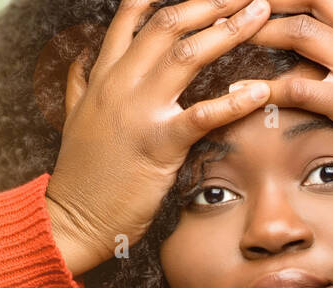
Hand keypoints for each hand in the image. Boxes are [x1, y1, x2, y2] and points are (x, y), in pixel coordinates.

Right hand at [46, 0, 275, 276]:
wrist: (69, 221)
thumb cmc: (79, 176)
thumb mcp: (72, 119)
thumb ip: (79, 84)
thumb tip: (81, 58)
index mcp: (102, 76)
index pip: (133, 15)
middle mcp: (118, 85)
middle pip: (168, 23)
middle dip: (211, 2)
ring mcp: (137, 113)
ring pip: (187, 54)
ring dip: (230, 30)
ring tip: (262, 14)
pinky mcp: (157, 145)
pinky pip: (202, 115)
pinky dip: (236, 102)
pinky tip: (262, 91)